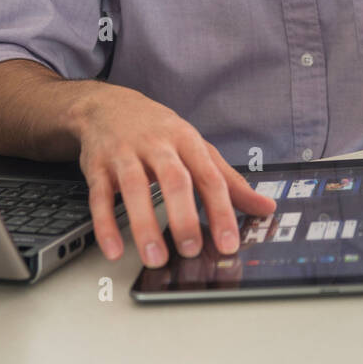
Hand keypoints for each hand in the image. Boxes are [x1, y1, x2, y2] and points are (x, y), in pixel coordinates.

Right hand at [73, 86, 275, 266]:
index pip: (209, 177)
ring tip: (155, 257)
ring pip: (134, 188)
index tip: (228, 243)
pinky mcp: (97, 166)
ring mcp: (124, 154)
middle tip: (191, 249)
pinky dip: (105, 224)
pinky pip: (99, 196)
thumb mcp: (197, 148)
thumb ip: (229, 180)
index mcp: (186, 141)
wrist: (108, 106)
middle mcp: (156, 145)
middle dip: (183, 217)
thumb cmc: (159, 132)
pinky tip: (114, 248)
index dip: (221, 211)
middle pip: (174, 180)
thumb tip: (265, 207)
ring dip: (144, 225)